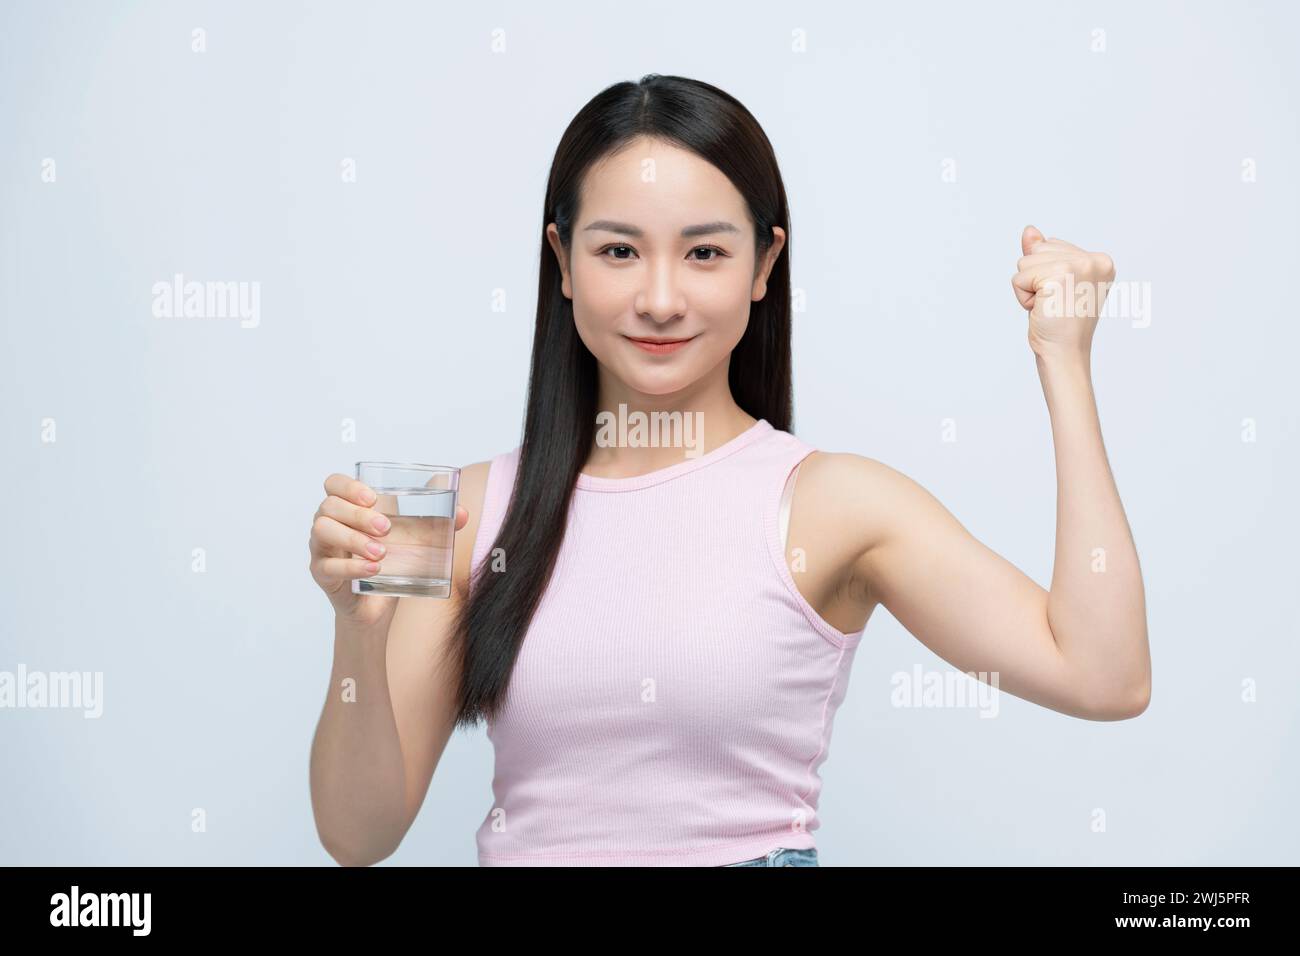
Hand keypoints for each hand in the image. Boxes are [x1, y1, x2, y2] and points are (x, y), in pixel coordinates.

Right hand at [308, 473, 468, 629]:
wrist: (377, 606)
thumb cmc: (391, 563)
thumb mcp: (415, 541)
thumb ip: (436, 525)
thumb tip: (464, 513)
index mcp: (347, 508)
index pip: (333, 483)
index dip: (348, 486)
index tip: (372, 497)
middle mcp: (329, 523)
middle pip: (329, 506)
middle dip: (358, 515)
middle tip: (386, 528)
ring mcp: (322, 548)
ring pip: (322, 531)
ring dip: (353, 539)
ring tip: (381, 552)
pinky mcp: (322, 574)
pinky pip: (327, 566)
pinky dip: (351, 567)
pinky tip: (373, 569)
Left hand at [1011, 225, 1114, 360]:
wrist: (1065, 355)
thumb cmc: (1060, 325)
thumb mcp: (1052, 283)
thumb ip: (1043, 254)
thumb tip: (1029, 230)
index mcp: (1100, 260)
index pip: (1052, 246)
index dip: (1045, 274)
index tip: (1062, 297)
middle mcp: (1094, 260)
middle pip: (1038, 249)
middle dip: (1035, 278)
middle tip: (1054, 304)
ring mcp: (1079, 265)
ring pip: (1026, 261)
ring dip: (1029, 288)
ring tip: (1049, 307)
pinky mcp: (1059, 275)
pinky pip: (1019, 277)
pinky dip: (1023, 296)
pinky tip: (1042, 310)